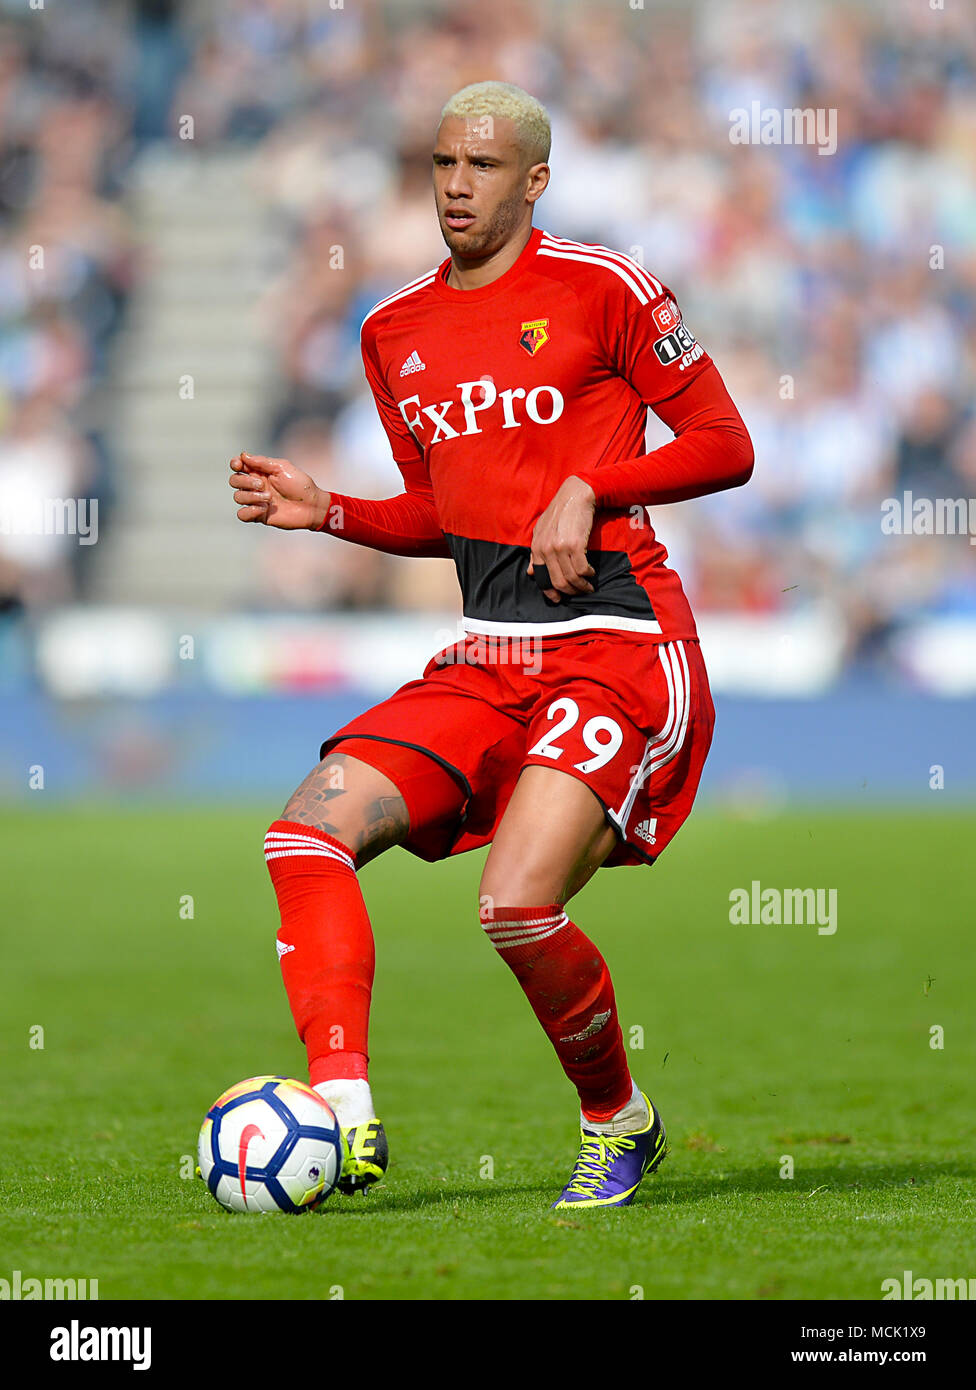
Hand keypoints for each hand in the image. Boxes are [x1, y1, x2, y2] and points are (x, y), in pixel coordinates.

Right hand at [228, 452, 328, 529]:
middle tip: (262, 485)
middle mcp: (255, 486)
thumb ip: (263, 462)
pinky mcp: (259, 515)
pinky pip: (242, 515)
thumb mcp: (283, 468)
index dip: (235, 464)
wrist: (311, 506)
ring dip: (251, 496)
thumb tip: (243, 456)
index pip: (238, 466)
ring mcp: (256, 501)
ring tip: (269, 498)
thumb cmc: (300, 485)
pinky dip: (249, 511)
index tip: (239, 465)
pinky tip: (264, 509)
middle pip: (234, 481)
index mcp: (259, 472)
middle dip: (245, 481)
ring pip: (238, 497)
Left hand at [528, 475, 596, 602]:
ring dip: (582, 586)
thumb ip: (535, 553)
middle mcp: (546, 550)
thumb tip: (530, 572)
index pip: (541, 577)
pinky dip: (588, 575)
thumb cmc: (560, 512)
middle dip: (570, 591)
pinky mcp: (575, 545)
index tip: (559, 598)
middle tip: (579, 592)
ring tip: (588, 586)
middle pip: (558, 581)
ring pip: (571, 578)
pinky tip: (591, 573)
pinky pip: (582, 569)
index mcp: (537, 547)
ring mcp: (560, 548)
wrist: (575, 496)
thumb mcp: (541, 530)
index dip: (551, 591)